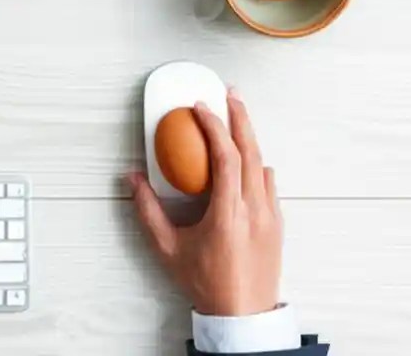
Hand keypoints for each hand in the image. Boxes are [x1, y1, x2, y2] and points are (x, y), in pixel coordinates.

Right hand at [129, 92, 282, 316]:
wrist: (242, 314)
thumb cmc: (206, 283)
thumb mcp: (167, 248)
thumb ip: (147, 211)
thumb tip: (132, 179)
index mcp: (228, 213)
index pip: (226, 157)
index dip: (214, 127)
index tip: (200, 108)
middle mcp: (254, 209)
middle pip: (252, 151)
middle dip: (240, 118)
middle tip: (228, 95)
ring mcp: (270, 216)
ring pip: (263, 164)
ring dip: (249, 138)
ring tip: (236, 120)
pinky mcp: (277, 223)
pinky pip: (268, 184)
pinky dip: (256, 164)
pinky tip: (246, 162)